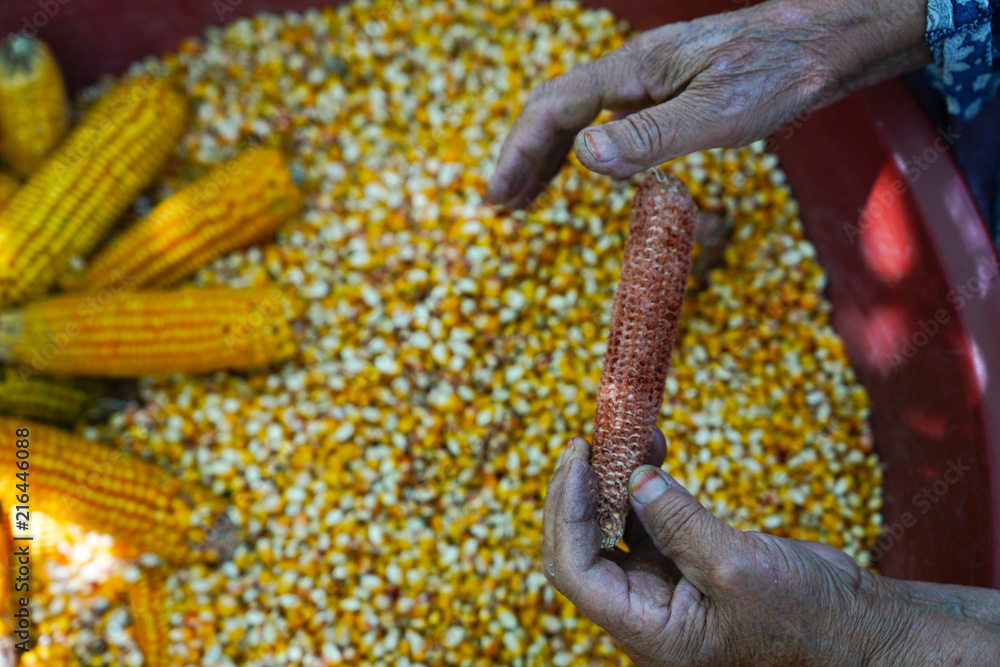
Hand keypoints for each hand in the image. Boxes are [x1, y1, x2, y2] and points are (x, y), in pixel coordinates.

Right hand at [487, 0, 931, 208]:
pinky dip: (584, 148)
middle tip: (501, 205)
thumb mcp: (719, 113)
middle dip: (523, 157)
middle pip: (556, 109)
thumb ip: (652, 135)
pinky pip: (609, 119)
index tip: (498, 196)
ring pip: (580, 114)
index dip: (519, 152)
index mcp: (634, 70)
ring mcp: (650, 79)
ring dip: (547, 155)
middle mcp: (633, 71)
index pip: (555, 108)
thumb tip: (584, 155)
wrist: (827, 42)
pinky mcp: (669, 90)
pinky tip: (586, 168)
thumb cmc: (781, 75)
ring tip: (526, 196)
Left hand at [542, 432, 999, 665]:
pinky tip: (653, 449)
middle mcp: (646, 612)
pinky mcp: (686, 565)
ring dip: (612, 480)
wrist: (859, 629)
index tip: (577, 459)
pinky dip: (644, 486)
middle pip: (582, 549)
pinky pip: (648, 523)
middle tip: (586, 441)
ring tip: (628, 433)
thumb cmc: (808, 619)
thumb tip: (632, 478)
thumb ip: (679, 524)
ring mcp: (663, 587)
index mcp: (648, 631)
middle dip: (579, 493)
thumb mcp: (739, 568)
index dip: (567, 512)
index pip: (577, 572)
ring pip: (612, 531)